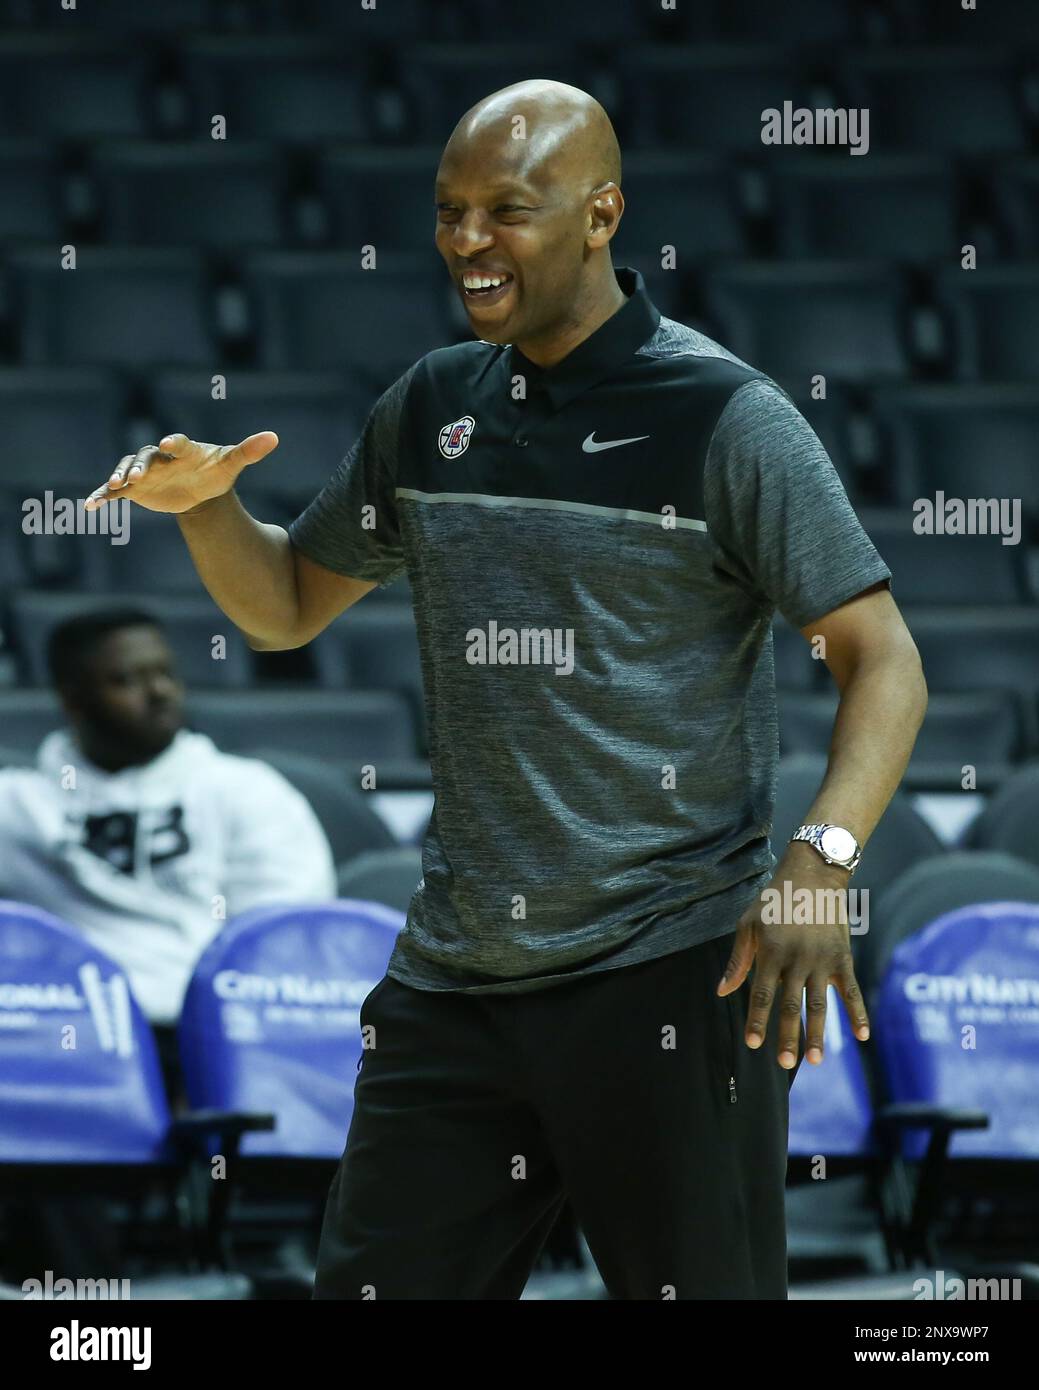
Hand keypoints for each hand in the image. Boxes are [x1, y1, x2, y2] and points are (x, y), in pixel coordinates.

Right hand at [82, 431, 278, 515]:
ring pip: (127, 470)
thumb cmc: (215, 472)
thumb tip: (274, 437)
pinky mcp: (134, 489)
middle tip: (136, 476)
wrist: (200, 488)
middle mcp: (160, 458)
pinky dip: (102, 496)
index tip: (170, 444)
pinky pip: (114, 491)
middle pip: (146, 457)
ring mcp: (144, 472)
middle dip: (140, 465)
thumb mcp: (231, 464)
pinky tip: (89, 506)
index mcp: (184, 449)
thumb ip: (249, 451)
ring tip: (115, 486)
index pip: (177, 443)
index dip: (174, 443)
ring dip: (120, 476)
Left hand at [717, 841, 869, 1069]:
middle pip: (790, 1004)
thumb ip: (738, 960)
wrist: (813, 876)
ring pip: (819, 1004)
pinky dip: (858, 1013)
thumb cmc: (774, 901)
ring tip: (815, 1061)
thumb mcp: (748, 924)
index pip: (762, 994)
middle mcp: (796, 959)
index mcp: (771, 952)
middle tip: (784, 1063)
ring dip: (817, 1033)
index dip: (757, 1020)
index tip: (753, 1043)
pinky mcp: (843, 959)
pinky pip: (851, 991)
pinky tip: (861, 1037)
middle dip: (786, 1035)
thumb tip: (722, 992)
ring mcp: (822, 960)